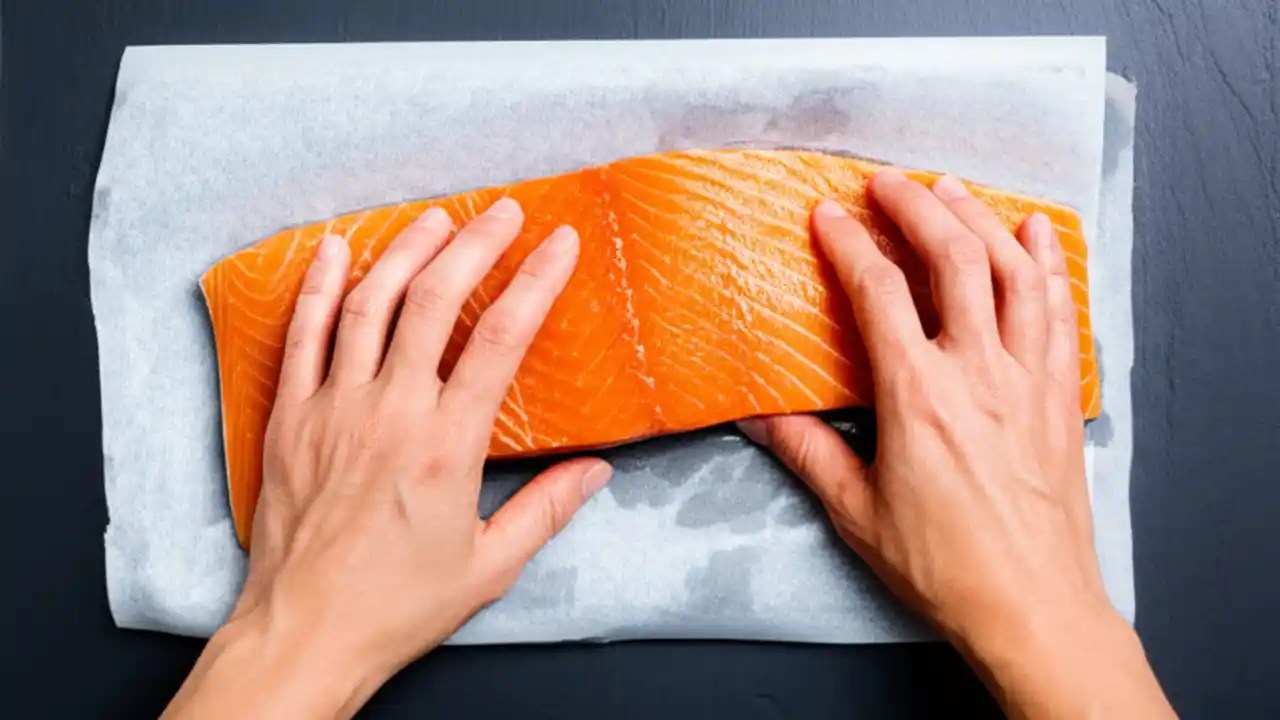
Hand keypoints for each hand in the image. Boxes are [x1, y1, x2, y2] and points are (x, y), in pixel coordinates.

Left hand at [166, 199, 611, 718]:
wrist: (305, 633)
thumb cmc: (397, 605)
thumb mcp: (490, 565)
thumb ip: (546, 509)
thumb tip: (596, 469)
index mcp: (447, 446)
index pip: (501, 339)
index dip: (535, 281)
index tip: (560, 244)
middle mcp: (390, 413)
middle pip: (434, 302)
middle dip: (475, 245)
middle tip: (503, 211)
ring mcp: (333, 408)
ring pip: (369, 305)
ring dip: (406, 251)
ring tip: (438, 219)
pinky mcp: (290, 418)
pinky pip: (302, 335)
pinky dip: (318, 287)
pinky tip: (338, 251)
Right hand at [740, 171, 1172, 717]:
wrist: (1031, 606)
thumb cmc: (943, 566)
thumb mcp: (855, 512)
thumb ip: (806, 452)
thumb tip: (758, 415)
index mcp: (918, 397)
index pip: (878, 293)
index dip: (849, 243)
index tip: (828, 214)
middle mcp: (978, 373)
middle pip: (953, 259)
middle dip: (917, 207)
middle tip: (888, 181)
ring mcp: (1029, 379)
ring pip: (1013, 272)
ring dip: (981, 219)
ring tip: (951, 189)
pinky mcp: (1061, 395)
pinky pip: (1060, 311)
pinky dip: (1049, 262)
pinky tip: (1037, 232)